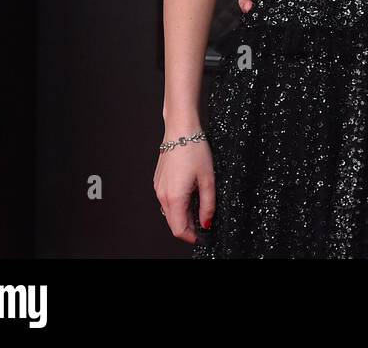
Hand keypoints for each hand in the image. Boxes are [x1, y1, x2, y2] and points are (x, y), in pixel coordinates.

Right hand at [153, 130, 213, 244]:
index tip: (204, 236)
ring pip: (169, 212)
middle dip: (188, 227)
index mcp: (174, 197)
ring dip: (183, 215)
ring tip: (200, 207)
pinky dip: (177, 204)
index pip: (179, 230)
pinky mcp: (158, 181)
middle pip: (173, 223)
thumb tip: (207, 223)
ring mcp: (158, 188)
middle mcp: (162, 195)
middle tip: (204, 223)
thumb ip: (208, 205)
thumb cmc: (195, 149)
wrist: (181, 129)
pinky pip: (166, 200)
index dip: (192, 237)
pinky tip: (190, 195)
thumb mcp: (208, 179)